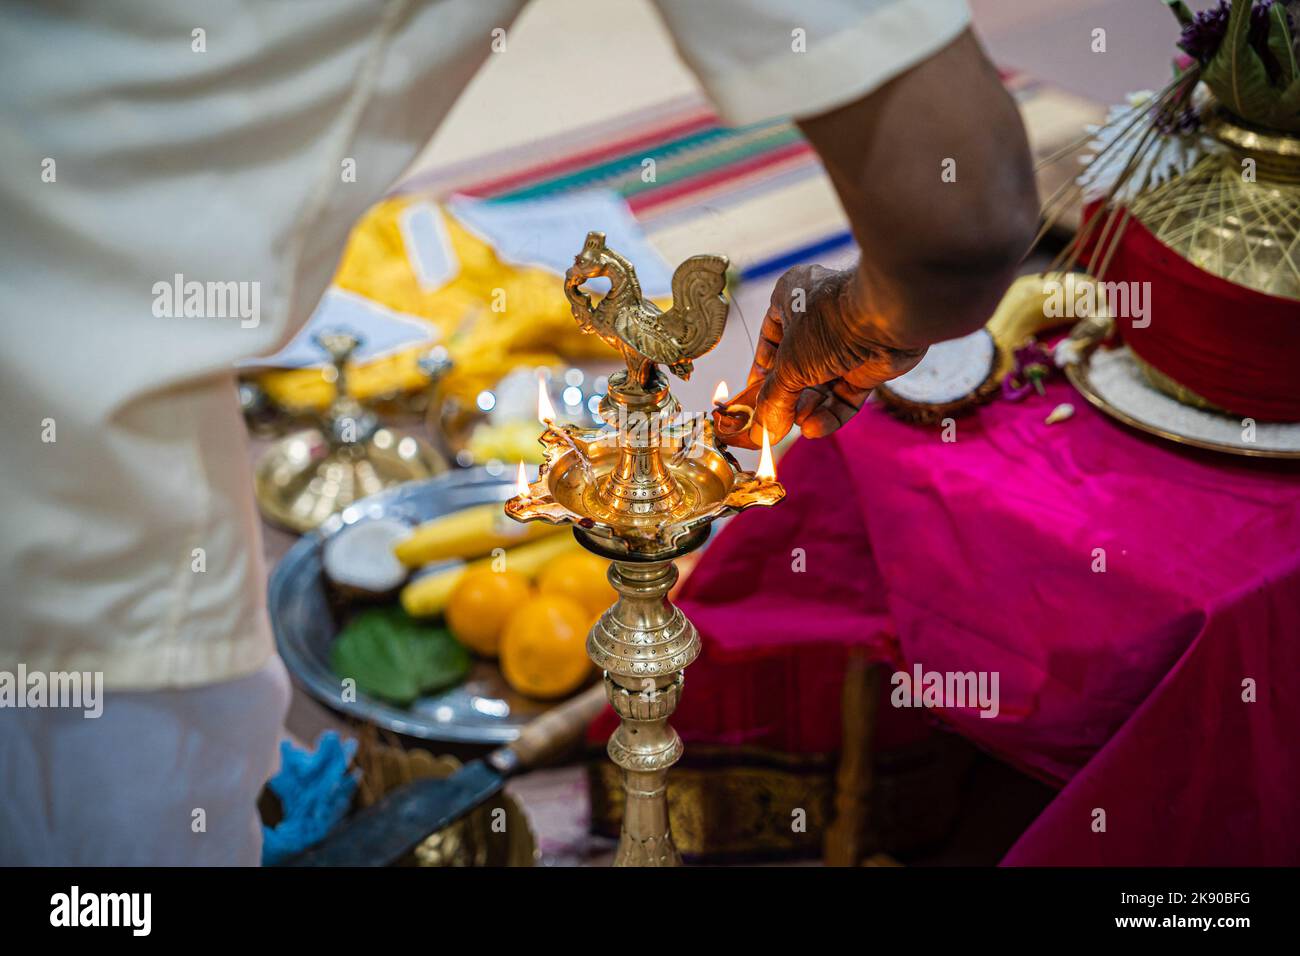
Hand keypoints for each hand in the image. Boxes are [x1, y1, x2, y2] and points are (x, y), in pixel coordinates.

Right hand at [739, 264, 925, 446]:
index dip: (761, 373)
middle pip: (796, 369)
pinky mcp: (867, 364)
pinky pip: (845, 394)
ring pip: (821, 385)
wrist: (887, 319)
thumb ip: (773, 399)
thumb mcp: (789, 365)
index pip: (769, 341)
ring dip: (808, 409)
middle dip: (786, 399)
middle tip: (773, 425)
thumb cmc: (830, 324)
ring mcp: (844, 343)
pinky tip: (815, 428)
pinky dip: (831, 413)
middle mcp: (818, 319)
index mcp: (791, 300)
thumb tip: (762, 430)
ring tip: (798, 426)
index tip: (753, 400)